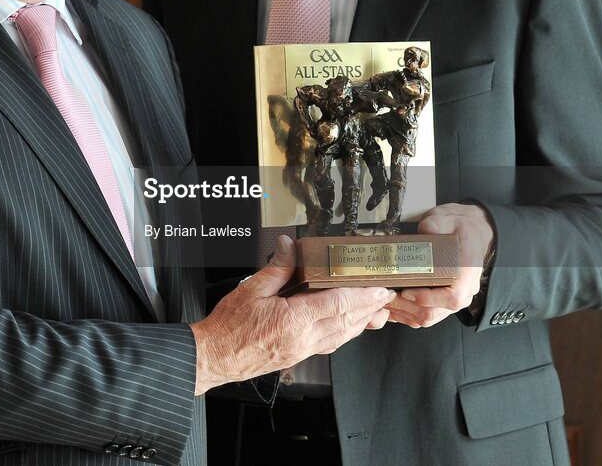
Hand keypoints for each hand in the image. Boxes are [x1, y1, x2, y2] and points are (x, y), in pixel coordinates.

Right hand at [190, 235, 394, 395]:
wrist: (216, 357)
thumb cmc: (229, 327)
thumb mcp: (250, 289)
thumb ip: (276, 268)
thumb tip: (289, 245)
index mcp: (293, 320)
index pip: (337, 304)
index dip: (361, 296)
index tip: (378, 288)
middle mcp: (303, 338)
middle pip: (346, 321)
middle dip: (369, 308)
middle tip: (386, 295)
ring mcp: (303, 350)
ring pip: (341, 335)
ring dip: (361, 322)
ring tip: (376, 310)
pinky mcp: (299, 356)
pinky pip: (330, 344)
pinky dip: (345, 333)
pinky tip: (349, 326)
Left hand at [385, 203, 493, 328]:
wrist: (472, 230)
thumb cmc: (461, 227)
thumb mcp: (449, 218)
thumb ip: (437, 223)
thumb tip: (426, 229)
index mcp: (467, 274)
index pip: (452, 298)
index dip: (427, 299)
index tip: (406, 291)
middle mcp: (463, 291)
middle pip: (435, 312)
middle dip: (407, 308)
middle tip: (386, 297)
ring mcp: (454, 297)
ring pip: (429, 318)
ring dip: (405, 314)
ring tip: (385, 302)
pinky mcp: (444, 300)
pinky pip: (427, 315)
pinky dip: (408, 314)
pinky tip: (393, 306)